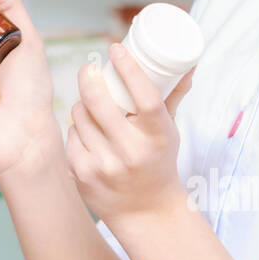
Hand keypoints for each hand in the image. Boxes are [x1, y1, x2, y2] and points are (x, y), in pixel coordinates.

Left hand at [65, 41, 194, 226]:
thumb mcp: (169, 131)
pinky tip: (86, 129)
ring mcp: (105, 165)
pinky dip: (77, 127)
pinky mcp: (83, 174)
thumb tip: (187, 63)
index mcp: (158, 136)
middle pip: (100, 101)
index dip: (129, 68)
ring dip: (82, 102)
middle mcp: (131, 151)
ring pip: (80, 115)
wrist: (146, 211)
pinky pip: (72, 135)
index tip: (116, 48)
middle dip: (88, 77)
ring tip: (91, 102)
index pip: (145, 96)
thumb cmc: (158, 161)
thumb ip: (173, 96)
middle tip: (89, 68)